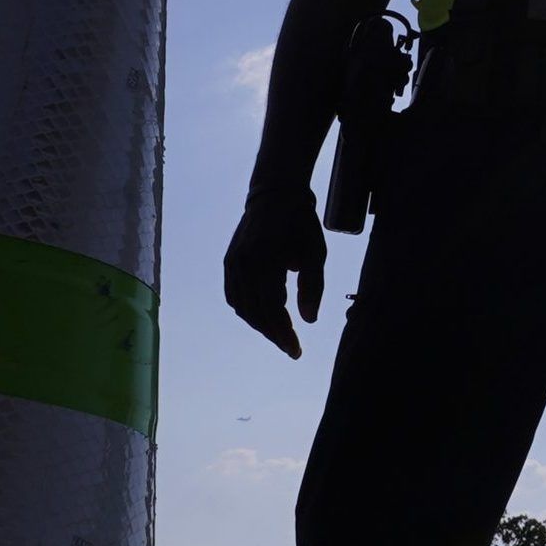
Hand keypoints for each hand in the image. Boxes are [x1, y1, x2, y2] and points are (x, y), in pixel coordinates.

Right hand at [225, 187, 325, 358]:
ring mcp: (232, 263)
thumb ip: (313, 286)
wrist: (274, 195)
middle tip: (292, 348)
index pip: (271, 308)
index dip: (283, 333)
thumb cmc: (301, 223)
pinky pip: (234, 296)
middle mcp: (242, 263)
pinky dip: (248, 311)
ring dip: (260, 324)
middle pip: (254, 312)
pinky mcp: (229, 262)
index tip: (296, 350)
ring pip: (242, 306)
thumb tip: (309, 320)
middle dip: (273, 333)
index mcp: (264, 260)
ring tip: (281, 335)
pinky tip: (264, 318)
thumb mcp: (316, 252)